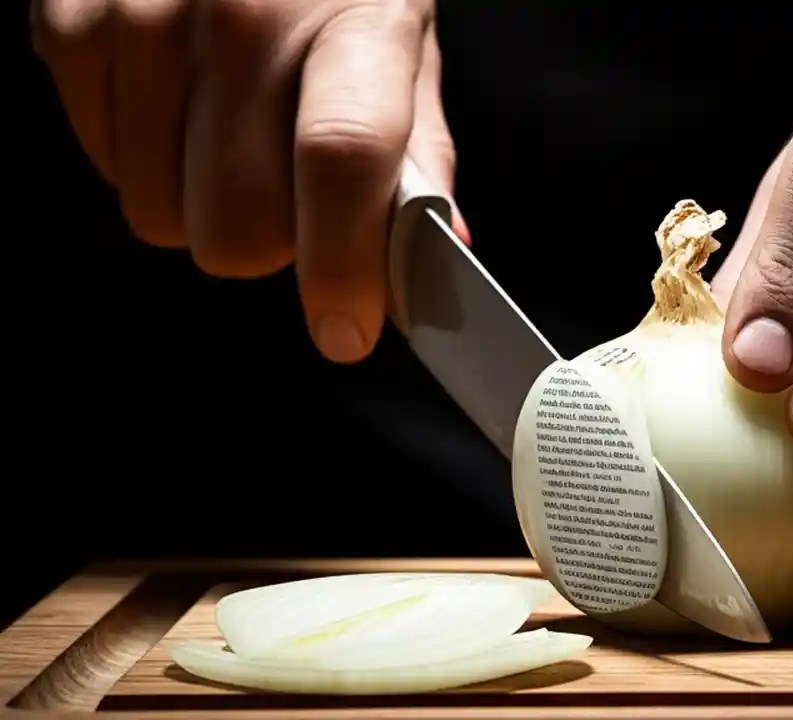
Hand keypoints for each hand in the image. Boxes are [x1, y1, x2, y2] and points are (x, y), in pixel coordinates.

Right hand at [31, 0, 465, 363]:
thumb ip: (418, 148)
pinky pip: (105, 166)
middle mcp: (244, 14)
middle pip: (239, 226)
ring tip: (228, 135)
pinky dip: (144, 159)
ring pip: (161, 216)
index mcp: (355, 19)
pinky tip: (176, 102)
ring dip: (201, 205)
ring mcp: (146, 15)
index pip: (342, 161)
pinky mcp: (69, 18)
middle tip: (286, 196)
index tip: (345, 331)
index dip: (341, 268)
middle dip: (270, 245)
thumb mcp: (403, 37)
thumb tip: (440, 250)